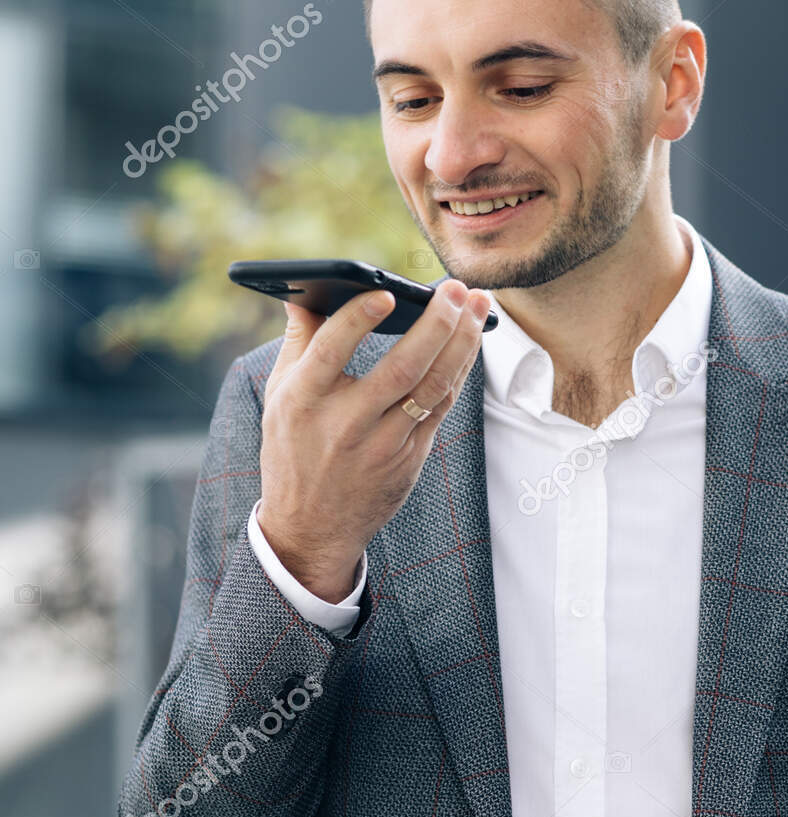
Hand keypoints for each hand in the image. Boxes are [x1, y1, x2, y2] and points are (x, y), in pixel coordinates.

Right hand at [258, 279, 491, 600]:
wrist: (312, 527)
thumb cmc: (293, 450)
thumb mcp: (280, 397)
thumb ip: (298, 342)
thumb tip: (302, 292)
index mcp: (303, 401)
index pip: (331, 351)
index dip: (358, 320)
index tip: (385, 293)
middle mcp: (345, 424)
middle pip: (401, 368)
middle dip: (437, 324)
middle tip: (458, 289)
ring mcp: (382, 446)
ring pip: (433, 388)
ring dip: (462, 344)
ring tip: (479, 307)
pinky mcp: (409, 459)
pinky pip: (440, 408)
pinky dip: (459, 372)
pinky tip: (470, 343)